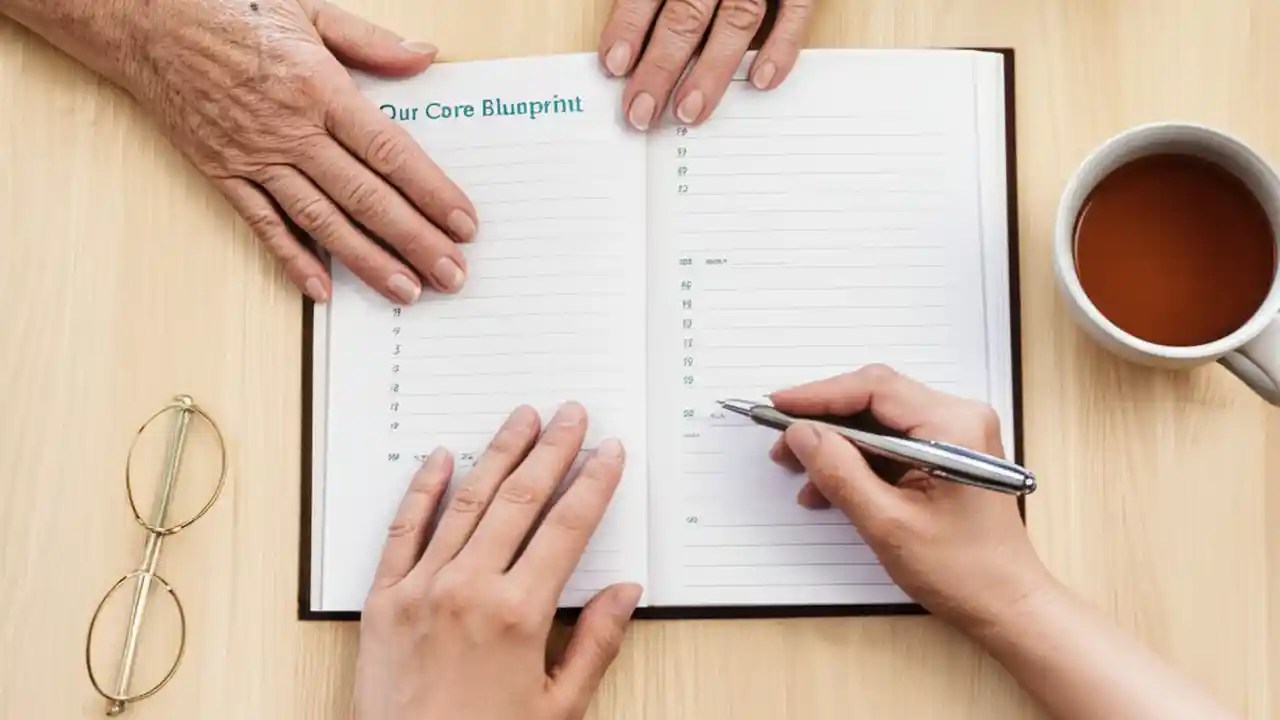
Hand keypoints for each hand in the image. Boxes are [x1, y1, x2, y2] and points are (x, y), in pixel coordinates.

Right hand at [121, 0, 476, 303]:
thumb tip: (425, 57)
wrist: (143, 17)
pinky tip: (324, 290)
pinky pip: (265, 225)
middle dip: (415, 240)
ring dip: (368, 261)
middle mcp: (290, 130)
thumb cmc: (228, 7)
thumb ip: (370, 42)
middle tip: (452, 274)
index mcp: (319, 87)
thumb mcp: (308, 8)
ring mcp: (255, 157)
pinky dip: (295, 260)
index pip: (390, 151)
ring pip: (322, 221)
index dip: (431, 191)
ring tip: (406, 291)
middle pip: (365, 197)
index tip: (464, 222)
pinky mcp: (224, 173)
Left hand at [352, 403, 641, 719]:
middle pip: (521, 500)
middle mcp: (469, 589)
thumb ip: (597, 644)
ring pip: (467, 502)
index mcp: (519, 614)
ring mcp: (422, 588)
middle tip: (571, 415)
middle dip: (551, 450)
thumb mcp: (558, 707)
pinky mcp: (384, 599)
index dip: (594, 484)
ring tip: (521, 419)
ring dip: (498, 454)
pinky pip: (404, 529)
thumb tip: (627, 593)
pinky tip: (440, 458)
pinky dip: (422, 489)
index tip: (609, 453)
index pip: (567, 527)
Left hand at [598, 0, 815, 129]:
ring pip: (735, 22)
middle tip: (643, 112)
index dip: (630, 28)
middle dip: (661, 67)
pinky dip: (781, 47)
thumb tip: (628, 33)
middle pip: (686, 17)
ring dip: (711, 71)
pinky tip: (762, 80)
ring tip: (689, 111)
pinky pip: (793, 12)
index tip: (614, 66)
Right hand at [769, 364, 1051, 631]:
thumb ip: (840, 471)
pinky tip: (831, 487)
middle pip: (875, 398)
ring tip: (802, 472)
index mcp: (954, 426)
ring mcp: (956, 434)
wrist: (1007, 603)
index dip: (819, 395)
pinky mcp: (949, 452)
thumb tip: (801, 434)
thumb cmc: (962, 570)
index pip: (874, 389)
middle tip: (783, 443)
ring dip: (838, 443)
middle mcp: (960, 418)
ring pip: (880, 420)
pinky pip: (893, 441)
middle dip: (825, 420)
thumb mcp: (887, 523)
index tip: (779, 406)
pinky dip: (859, 459)